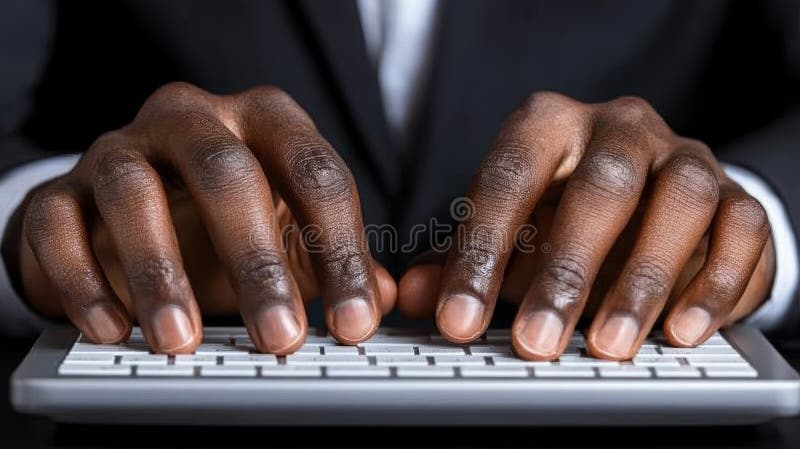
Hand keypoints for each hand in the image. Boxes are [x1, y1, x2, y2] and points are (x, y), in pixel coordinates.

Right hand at [11, 82, 395, 353]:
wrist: (123, 211)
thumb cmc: (219, 221)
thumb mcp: (284, 232)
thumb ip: (329, 260)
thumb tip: (381, 299)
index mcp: (263, 122)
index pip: (316, 175)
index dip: (340, 251)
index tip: (353, 322)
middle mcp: (193, 120)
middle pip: (229, 175)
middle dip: (257, 262)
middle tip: (278, 337)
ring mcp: (120, 148)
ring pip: (134, 193)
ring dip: (161, 272)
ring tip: (182, 340)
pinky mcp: (60, 189)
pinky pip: (61, 225)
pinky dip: (83, 280)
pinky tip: (112, 327)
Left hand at [398, 92, 774, 359]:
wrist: (652, 195)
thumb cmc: (565, 212)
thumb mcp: (510, 231)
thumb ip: (462, 259)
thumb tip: (414, 293)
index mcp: (549, 126)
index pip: (508, 178)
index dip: (481, 252)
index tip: (459, 318)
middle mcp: (618, 128)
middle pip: (600, 186)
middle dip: (566, 269)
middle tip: (535, 342)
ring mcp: (684, 154)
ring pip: (679, 201)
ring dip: (643, 280)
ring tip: (610, 344)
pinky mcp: (738, 193)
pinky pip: (741, 227)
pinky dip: (714, 284)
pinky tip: (681, 331)